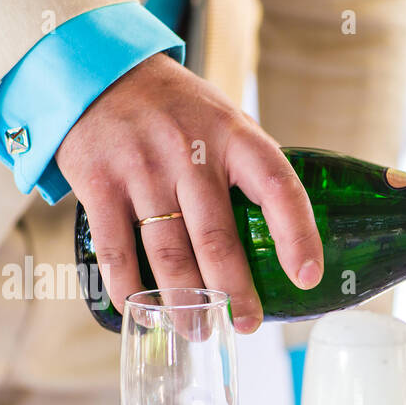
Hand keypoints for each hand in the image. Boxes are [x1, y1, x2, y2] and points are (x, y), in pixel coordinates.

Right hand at [56, 53, 322, 332]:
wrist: (98, 73)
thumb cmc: (177, 111)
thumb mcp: (225, 122)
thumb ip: (250, 170)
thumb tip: (288, 237)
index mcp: (233, 137)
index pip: (277, 187)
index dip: (297, 235)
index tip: (307, 277)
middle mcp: (189, 152)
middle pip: (217, 237)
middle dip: (234, 292)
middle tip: (246, 325)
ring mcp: (142, 169)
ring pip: (168, 253)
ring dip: (186, 302)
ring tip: (199, 331)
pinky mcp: (98, 183)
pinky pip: (116, 249)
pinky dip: (130, 289)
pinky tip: (145, 313)